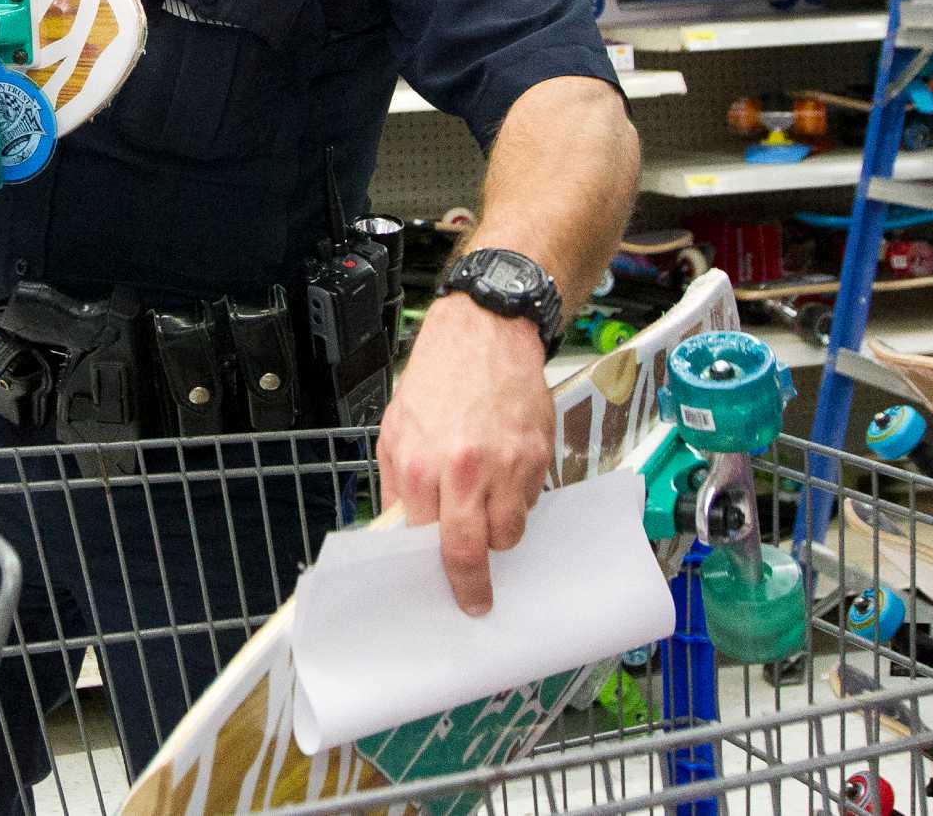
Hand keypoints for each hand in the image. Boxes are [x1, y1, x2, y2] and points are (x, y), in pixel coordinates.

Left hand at [377, 293, 554, 616]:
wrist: (485, 331)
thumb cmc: (436, 378)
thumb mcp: (394, 430)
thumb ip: (400, 486)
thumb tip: (401, 531)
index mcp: (422, 464)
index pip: (427, 541)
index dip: (433, 569)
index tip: (441, 589)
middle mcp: (465, 469)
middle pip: (472, 551)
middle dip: (472, 584)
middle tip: (475, 600)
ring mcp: (507, 465)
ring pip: (510, 533)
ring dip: (498, 535)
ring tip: (486, 511)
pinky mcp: (538, 456)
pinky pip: (531, 503)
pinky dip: (518, 502)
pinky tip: (504, 478)